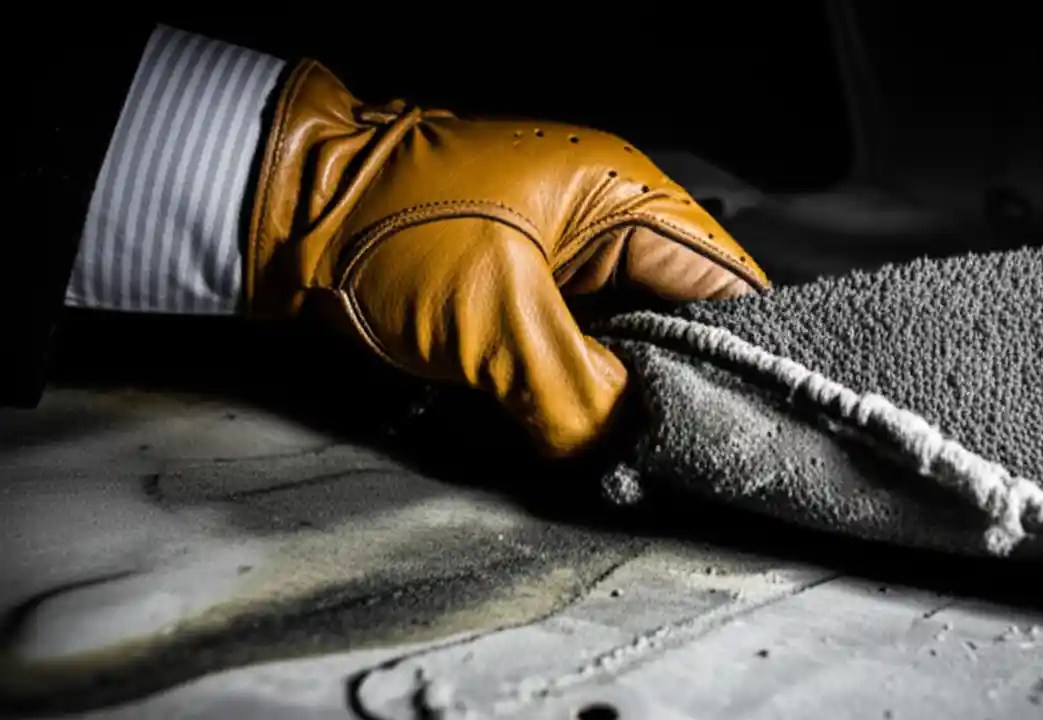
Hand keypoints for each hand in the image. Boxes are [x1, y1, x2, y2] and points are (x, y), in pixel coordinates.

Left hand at [247, 60, 768, 455]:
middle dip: (674, 391)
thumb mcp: (495, 314)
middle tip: (676, 458)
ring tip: (629, 459)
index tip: (747, 426)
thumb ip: (575, 394)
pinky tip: (575, 441)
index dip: (743, 355)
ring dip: (618, 402)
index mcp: (624, 196)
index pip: (723, 281)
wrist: (279, 214)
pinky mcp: (517, 297)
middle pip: (678, 322)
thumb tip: (620, 456)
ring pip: (622, 347)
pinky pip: (570, 357)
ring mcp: (559, 263)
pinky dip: (572, 399)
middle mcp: (604, 226)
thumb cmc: (387, 227)